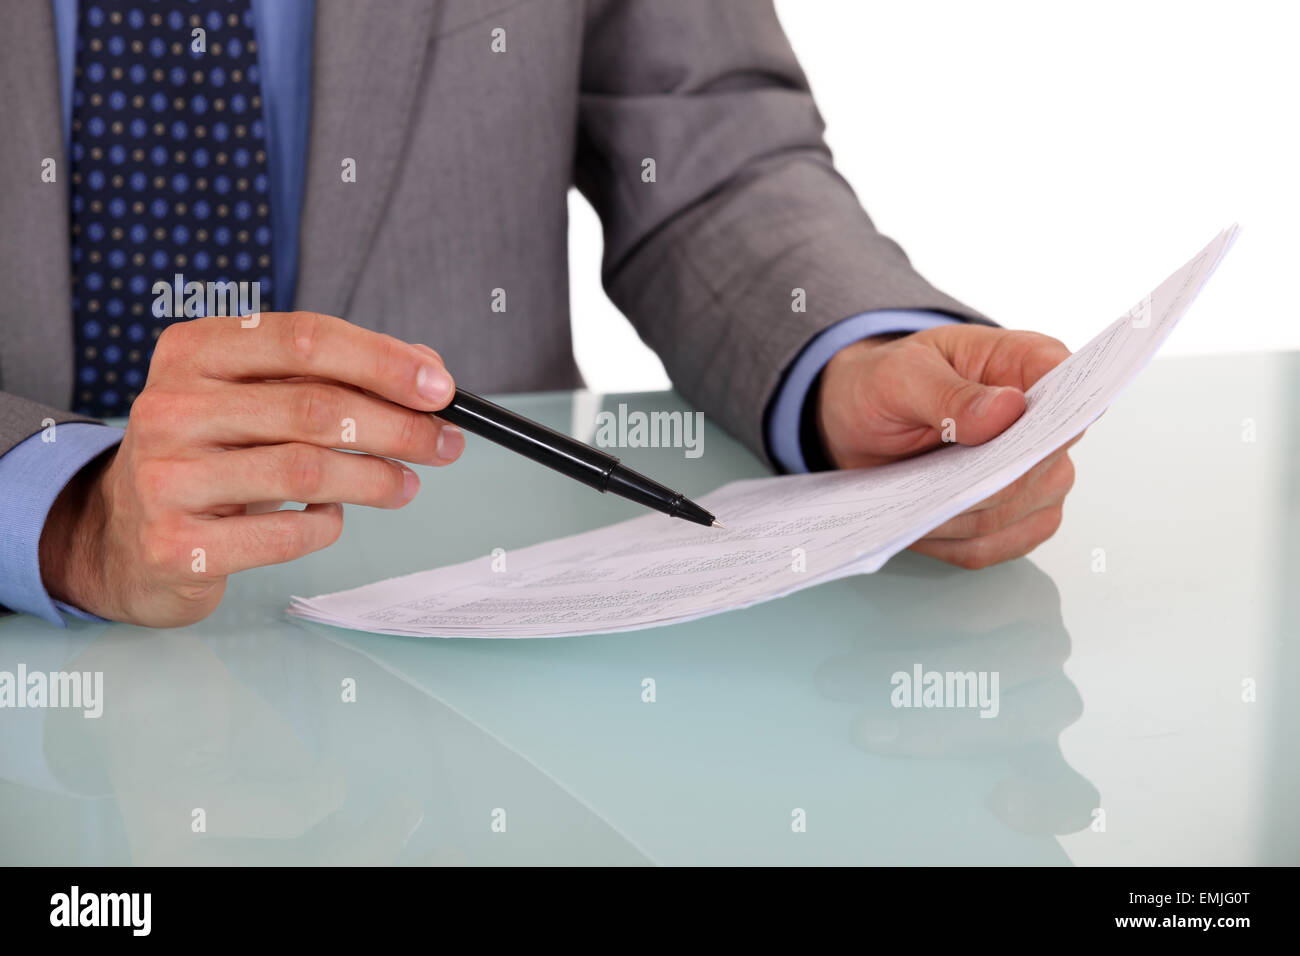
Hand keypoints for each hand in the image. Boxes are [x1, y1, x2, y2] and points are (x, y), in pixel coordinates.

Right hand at [39, 312, 464, 626]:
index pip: (305, 338)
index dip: (383, 361)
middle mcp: (170, 406)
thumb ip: (332, 376)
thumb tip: (425, 369)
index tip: (440, 387)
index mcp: (193, 351)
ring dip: (376, 480)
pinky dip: (326, 527)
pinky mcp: (175, 545)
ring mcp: (166, 477)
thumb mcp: (256, 397)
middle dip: (399, 428)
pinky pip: (285, 534)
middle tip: (444, 444)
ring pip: (306, 472)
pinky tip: (330, 519)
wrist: (124, 535)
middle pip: (315, 407)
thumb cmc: (210, 455)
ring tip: (405, 485)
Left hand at [816, 324, 1076, 568]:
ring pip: (1018, 513)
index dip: (1048, 424)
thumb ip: (949, 393)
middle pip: (1042, 467)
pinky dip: (954, 542)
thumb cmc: (887, 385)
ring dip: (962, 519)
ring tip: (915, 507)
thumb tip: (1007, 410)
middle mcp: (1044, 423)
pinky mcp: (1015, 516)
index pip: (1068, 393)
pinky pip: (996, 545)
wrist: (861, 420)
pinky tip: (921, 526)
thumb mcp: (900, 376)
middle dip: (986, 484)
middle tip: (934, 490)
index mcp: (1028, 364)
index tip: (1008, 448)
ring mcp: (1036, 474)